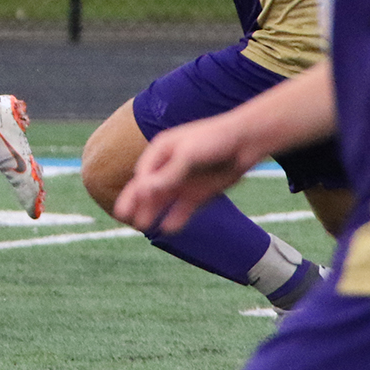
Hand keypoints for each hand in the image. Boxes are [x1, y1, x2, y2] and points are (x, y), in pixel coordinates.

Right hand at [114, 114, 259, 233]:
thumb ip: (167, 174)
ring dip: (152, 212)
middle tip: (123, 216)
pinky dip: (175, 219)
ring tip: (142, 226)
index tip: (138, 198)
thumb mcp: (188, 155)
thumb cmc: (213, 139)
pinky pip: (182, 209)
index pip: (143, 173)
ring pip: (162, 201)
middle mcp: (168, 168)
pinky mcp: (198, 193)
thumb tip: (144, 189)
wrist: (246, 142)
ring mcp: (183, 182)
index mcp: (160, 151)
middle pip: (147, 188)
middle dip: (136, 202)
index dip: (138, 187)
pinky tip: (169, 229)